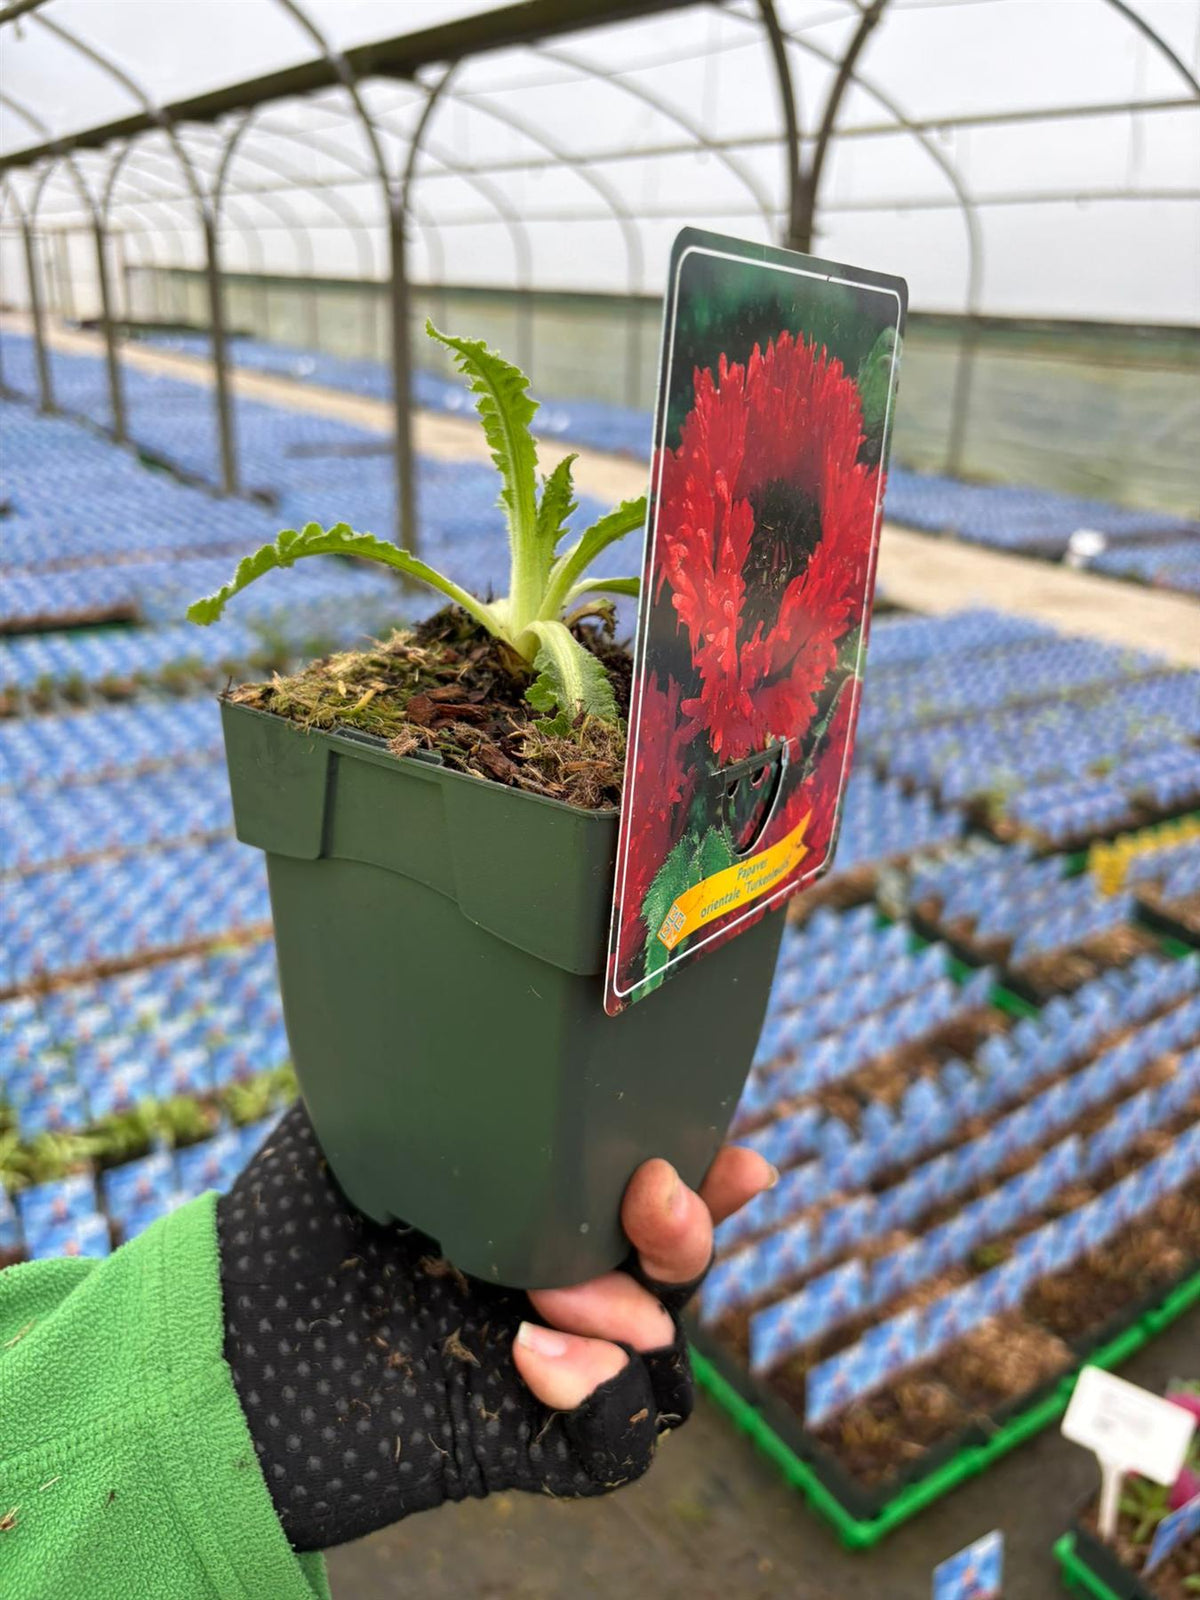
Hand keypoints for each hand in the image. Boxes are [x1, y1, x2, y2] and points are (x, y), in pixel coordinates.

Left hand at [217, 1102, 772, 1552]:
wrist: (210, 1351)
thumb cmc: (285, 1227)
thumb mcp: (369, 1125)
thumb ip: (448, 1082)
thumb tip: (528, 1031)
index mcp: (530, 1214)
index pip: (640, 1197)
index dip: (702, 1175)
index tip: (743, 1156)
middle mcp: (548, 1287)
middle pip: (672, 1273)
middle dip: (688, 1233)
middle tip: (658, 1196)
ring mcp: (540, 1367)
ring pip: (662, 1358)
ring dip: (636, 1315)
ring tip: (558, 1291)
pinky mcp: (517, 1442)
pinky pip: (617, 1444)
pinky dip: (602, 1400)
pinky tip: (535, 1353)